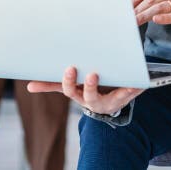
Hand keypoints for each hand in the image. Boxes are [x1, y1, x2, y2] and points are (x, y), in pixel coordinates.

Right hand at [27, 67, 142, 114]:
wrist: (108, 101)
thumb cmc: (87, 89)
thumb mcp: (71, 87)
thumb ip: (52, 85)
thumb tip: (29, 87)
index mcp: (79, 94)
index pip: (69, 90)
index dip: (69, 81)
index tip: (70, 68)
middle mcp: (93, 99)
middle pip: (88, 95)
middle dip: (89, 86)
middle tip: (92, 74)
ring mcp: (111, 100)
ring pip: (114, 97)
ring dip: (119, 91)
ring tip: (124, 82)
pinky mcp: (126, 97)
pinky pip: (132, 93)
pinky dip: (137, 88)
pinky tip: (141, 81)